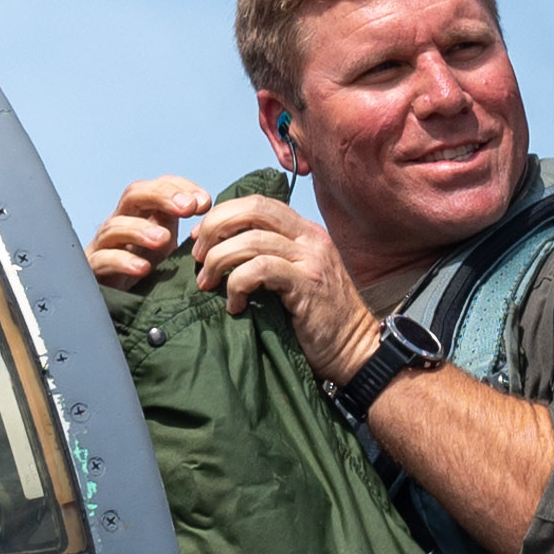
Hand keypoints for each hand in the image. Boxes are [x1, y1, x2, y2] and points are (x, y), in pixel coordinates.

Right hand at [86, 177, 213, 291]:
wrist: (121, 307)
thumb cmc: (150, 277)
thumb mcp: (175, 251)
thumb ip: (195, 236)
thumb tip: (224, 224)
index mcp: (145, 216)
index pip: (158, 185)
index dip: (181, 187)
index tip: (205, 203)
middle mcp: (122, 224)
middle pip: (134, 194)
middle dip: (161, 196)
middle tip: (187, 209)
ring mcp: (105, 246)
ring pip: (114, 226)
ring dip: (140, 229)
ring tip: (163, 239)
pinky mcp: (94, 270)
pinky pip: (102, 260)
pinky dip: (122, 261)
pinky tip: (142, 268)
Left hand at [182, 190, 378, 383]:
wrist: (355, 350)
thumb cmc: (317, 320)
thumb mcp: (296, 276)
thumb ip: (270, 257)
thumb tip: (220, 249)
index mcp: (304, 232)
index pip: (257, 204)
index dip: (222, 216)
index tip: (201, 240)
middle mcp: (310, 238)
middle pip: (252, 209)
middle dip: (215, 227)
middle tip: (198, 257)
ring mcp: (311, 260)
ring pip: (251, 240)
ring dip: (219, 261)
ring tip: (208, 284)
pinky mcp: (308, 285)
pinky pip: (260, 270)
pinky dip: (237, 284)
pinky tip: (234, 304)